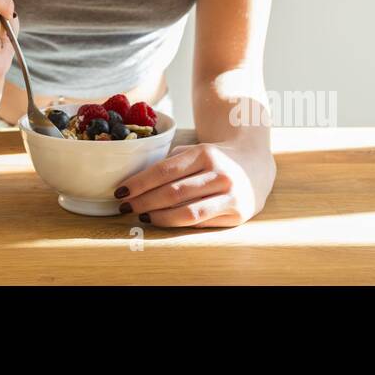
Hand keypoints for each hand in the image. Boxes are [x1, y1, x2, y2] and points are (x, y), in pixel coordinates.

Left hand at [115, 141, 275, 227]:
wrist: (254, 166)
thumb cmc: (214, 159)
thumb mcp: (195, 151)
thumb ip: (171, 162)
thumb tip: (136, 181)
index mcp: (204, 152)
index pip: (165, 170)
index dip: (140, 183)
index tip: (120, 191)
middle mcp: (220, 173)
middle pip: (173, 192)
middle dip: (144, 201)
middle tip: (125, 206)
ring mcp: (231, 194)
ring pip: (187, 211)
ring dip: (159, 216)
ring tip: (141, 216)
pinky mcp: (238, 212)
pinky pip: (202, 222)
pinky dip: (179, 223)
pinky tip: (164, 222)